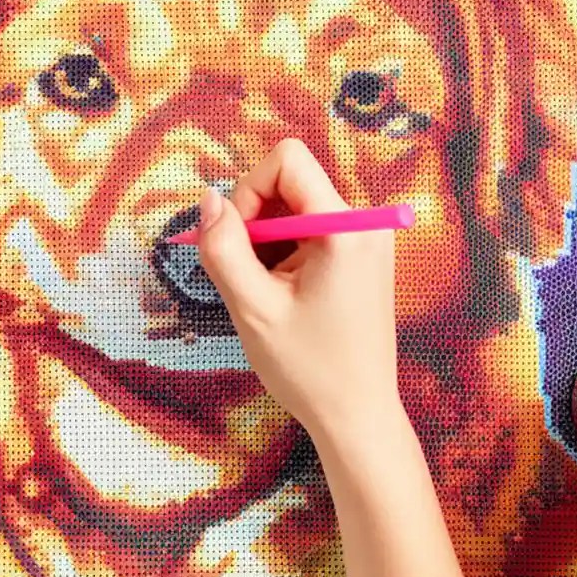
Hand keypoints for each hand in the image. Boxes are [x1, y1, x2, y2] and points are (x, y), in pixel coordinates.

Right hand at [196, 139, 398, 440]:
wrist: (357, 416)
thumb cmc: (308, 369)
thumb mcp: (252, 308)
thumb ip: (223, 247)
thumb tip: (207, 199)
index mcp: (345, 228)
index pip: (287, 160)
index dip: (249, 191)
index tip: (239, 241)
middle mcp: (365, 224)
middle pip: (291, 182)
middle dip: (257, 220)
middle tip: (249, 276)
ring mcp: (368, 240)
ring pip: (297, 208)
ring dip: (269, 242)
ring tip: (269, 292)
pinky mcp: (364, 257)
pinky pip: (312, 231)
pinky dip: (287, 254)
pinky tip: (286, 296)